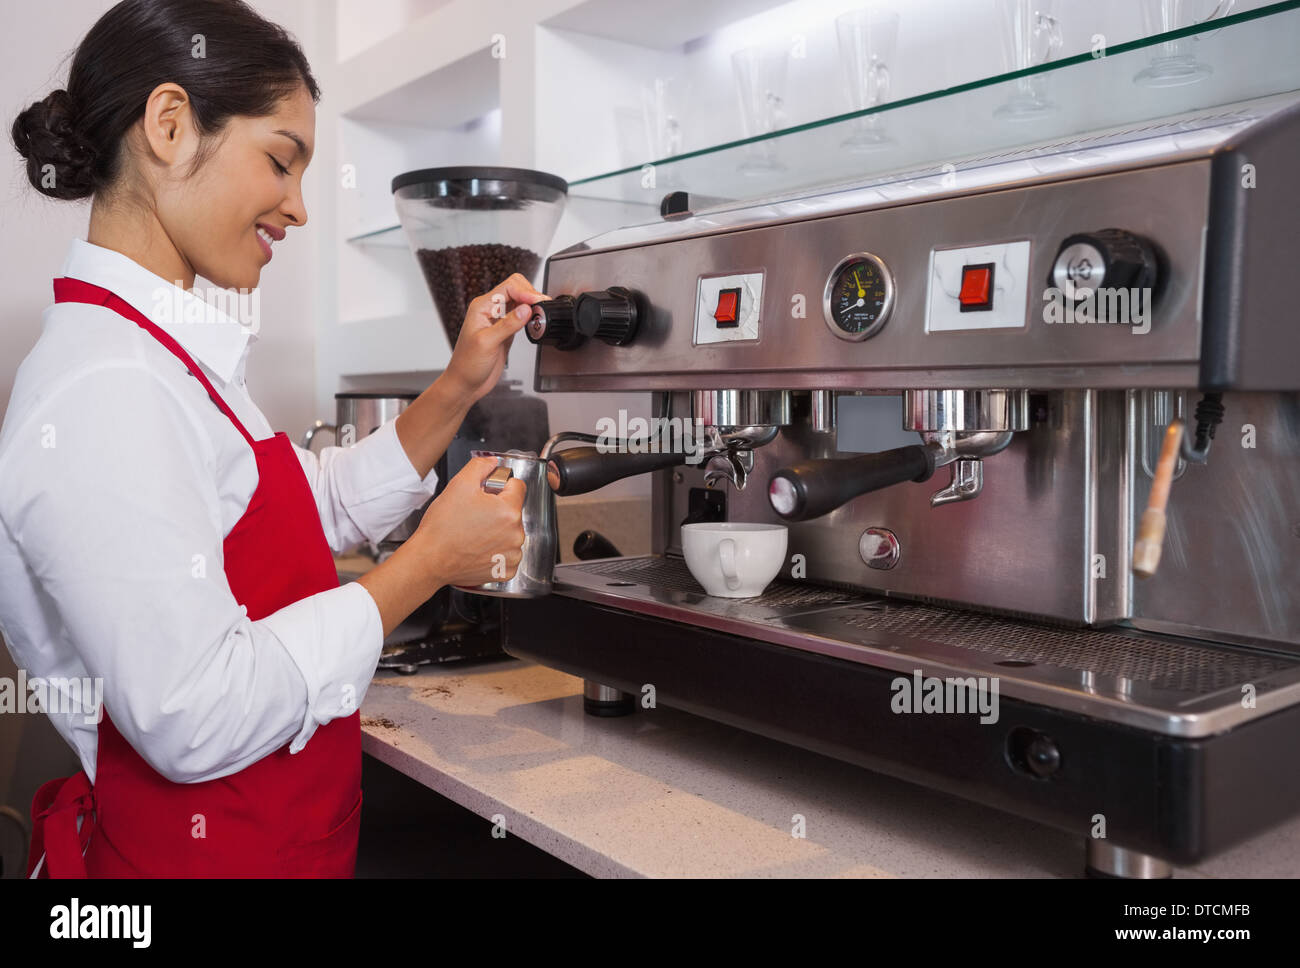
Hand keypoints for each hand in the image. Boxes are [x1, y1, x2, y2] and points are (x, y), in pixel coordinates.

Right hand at [414, 456, 526, 586]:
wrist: (430, 560)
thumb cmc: (442, 528)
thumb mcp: (459, 484)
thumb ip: (480, 466)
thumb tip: (492, 462)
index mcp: (509, 511)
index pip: (517, 486)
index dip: (501, 485)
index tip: (488, 493)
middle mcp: (516, 535)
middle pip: (513, 511)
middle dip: (497, 509)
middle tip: (474, 515)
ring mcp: (512, 555)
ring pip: (511, 533)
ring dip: (498, 531)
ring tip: (474, 533)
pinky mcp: (505, 571)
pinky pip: (507, 554)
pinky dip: (496, 551)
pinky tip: (478, 548)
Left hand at [444, 274, 548, 404]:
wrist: (466, 383)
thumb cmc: (467, 364)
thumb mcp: (487, 342)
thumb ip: (508, 324)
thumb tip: (526, 309)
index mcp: (482, 307)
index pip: (508, 287)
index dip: (525, 292)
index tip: (538, 302)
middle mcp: (490, 310)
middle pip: (515, 289)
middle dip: (530, 294)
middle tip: (542, 306)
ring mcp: (498, 319)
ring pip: (519, 301)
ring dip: (531, 304)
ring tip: (541, 313)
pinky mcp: (505, 330)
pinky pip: (520, 316)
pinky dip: (530, 316)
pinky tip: (535, 321)